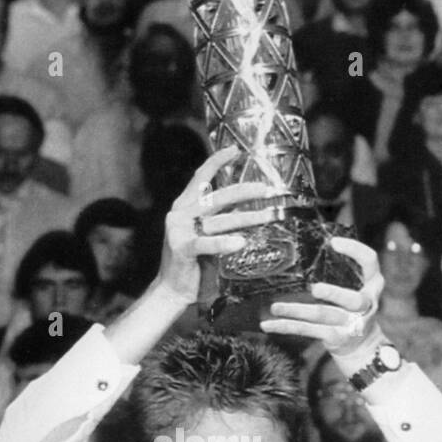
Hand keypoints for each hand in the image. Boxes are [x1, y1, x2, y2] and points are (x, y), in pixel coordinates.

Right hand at [157, 146, 281, 306]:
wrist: (172, 291)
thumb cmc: (194, 264)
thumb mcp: (206, 236)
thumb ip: (219, 220)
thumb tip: (249, 209)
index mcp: (184, 206)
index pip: (200, 178)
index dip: (217, 161)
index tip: (236, 150)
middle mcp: (180, 213)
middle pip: (218, 197)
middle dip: (244, 191)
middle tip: (266, 189)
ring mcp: (179, 230)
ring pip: (220, 220)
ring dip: (247, 217)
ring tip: (268, 216)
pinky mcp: (182, 248)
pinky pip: (207, 243)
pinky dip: (224, 243)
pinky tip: (240, 242)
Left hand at [259, 236, 383, 360]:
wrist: (362, 346)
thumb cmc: (353, 309)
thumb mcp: (356, 288)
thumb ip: (343, 272)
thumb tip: (306, 251)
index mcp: (373, 284)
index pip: (370, 262)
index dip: (355, 250)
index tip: (334, 242)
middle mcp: (366, 304)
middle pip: (353, 299)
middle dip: (334, 295)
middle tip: (315, 289)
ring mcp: (352, 323)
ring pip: (322, 315)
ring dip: (296, 311)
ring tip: (275, 307)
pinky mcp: (336, 338)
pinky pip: (308, 330)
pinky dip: (286, 327)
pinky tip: (268, 325)